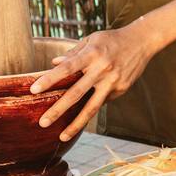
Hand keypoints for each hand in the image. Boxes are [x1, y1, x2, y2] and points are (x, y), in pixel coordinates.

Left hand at [31, 23, 161, 140]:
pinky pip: (102, 100)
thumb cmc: (112, 39)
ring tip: (62, 136)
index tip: (33, 90)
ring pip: (92, 107)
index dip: (49, 79)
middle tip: (43, 122)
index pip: (66, 69)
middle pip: (76, 93)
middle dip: (58, 109)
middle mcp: (102, 69)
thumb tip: (54, 64)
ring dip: (76, 124)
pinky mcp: (122, 89)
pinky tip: (89, 105)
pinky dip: (93, 103)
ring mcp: (113, 81)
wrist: (142, 41)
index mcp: (91, 54)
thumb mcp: (91, 40)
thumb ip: (73, 53)